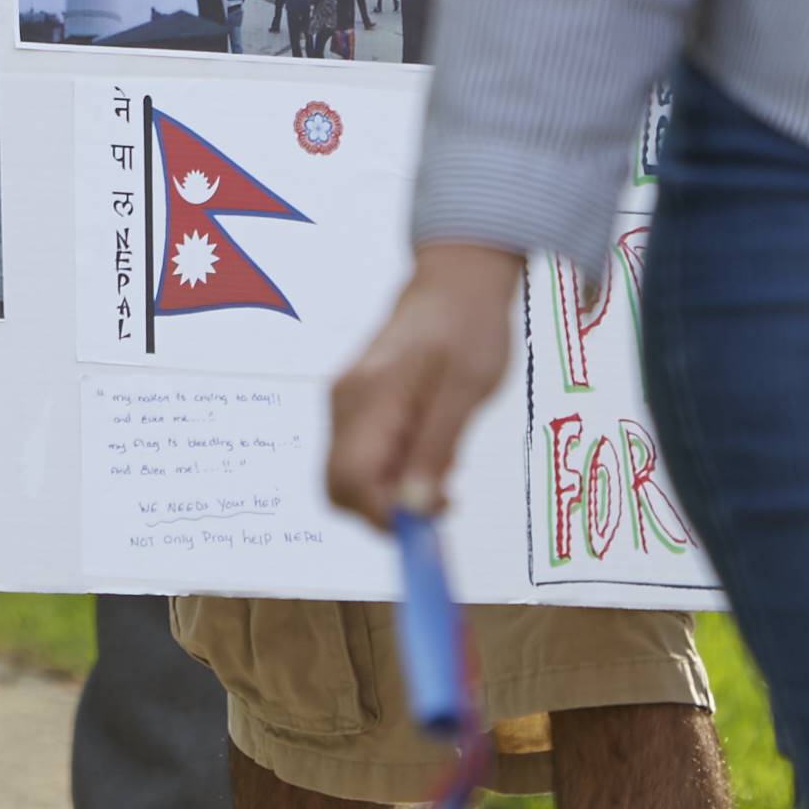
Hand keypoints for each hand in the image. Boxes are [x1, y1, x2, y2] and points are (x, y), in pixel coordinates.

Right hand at [327, 242, 527, 523]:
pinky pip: (361, 458)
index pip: (350, 481)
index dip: (383, 517)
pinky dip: (393, 473)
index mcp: (371, 397)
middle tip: (444, 501)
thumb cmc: (468, 330)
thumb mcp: (467, 390)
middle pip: (340, 487)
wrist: (455, 285)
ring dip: (394, 492)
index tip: (430, 523)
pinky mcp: (354, 408)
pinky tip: (430, 453)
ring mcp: (344, 405)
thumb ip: (436, 448)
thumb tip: (414, 508)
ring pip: (350, 478)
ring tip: (445, 468)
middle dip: (387, 510)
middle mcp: (345, 404)